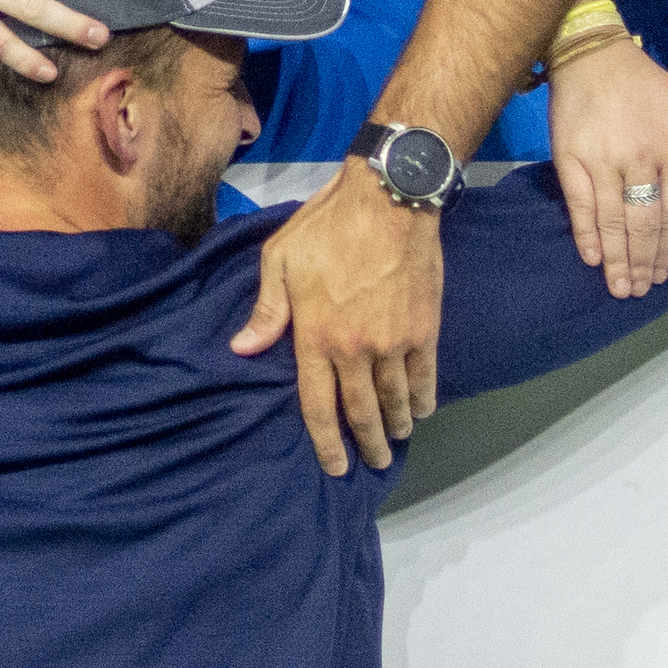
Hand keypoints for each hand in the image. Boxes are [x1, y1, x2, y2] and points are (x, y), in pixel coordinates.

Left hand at [230, 168, 442, 476]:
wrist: (388, 200)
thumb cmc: (326, 226)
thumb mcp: (281, 259)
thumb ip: (267, 310)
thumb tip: (242, 349)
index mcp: (315, 336)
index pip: (318, 405)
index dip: (326, 442)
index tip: (335, 467)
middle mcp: (354, 349)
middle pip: (361, 412)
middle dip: (366, 444)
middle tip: (371, 464)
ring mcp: (393, 343)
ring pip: (394, 400)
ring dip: (396, 426)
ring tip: (396, 440)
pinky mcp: (424, 330)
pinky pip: (424, 377)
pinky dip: (423, 399)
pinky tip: (421, 411)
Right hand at [546, 32, 667, 298]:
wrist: (593, 52)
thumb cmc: (644, 81)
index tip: (664, 273)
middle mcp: (641, 159)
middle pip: (644, 223)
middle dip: (643, 262)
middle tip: (640, 290)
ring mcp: (603, 160)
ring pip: (613, 220)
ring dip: (617, 258)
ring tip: (619, 287)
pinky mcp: (570, 157)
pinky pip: (580, 203)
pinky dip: (586, 233)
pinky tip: (592, 256)